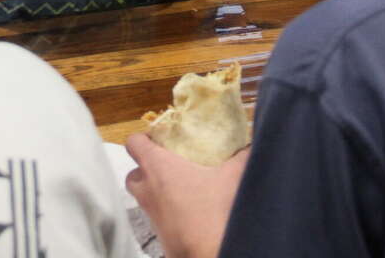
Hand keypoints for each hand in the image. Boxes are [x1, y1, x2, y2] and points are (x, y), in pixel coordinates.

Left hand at [125, 133, 248, 257]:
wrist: (210, 253)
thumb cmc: (213, 212)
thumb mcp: (233, 176)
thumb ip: (242, 156)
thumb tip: (250, 146)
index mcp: (158, 167)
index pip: (134, 143)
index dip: (143, 138)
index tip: (159, 138)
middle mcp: (147, 190)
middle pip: (134, 172)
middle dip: (146, 167)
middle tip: (168, 164)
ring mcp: (150, 214)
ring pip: (142, 196)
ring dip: (154, 190)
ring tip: (180, 188)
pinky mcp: (158, 234)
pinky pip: (155, 217)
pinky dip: (166, 211)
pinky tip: (187, 210)